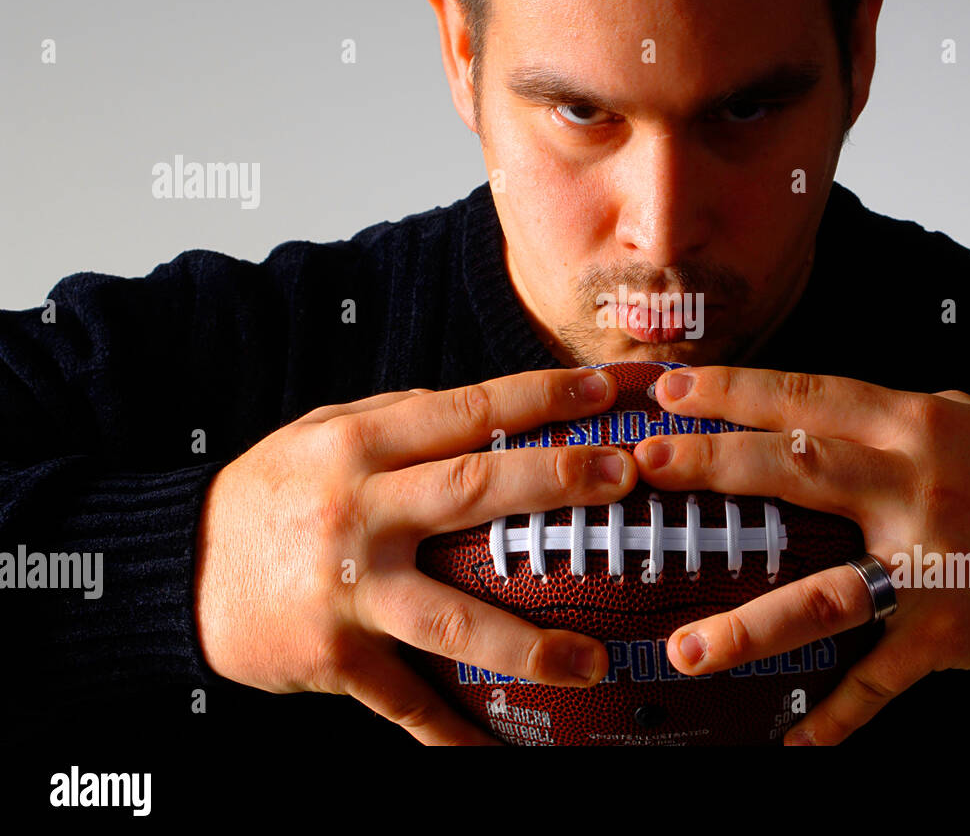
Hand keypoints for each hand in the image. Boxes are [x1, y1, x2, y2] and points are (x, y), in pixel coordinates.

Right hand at [194, 368, 634, 743]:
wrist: (174, 569)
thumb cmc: (267, 493)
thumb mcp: (322, 433)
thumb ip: (400, 418)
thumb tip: (483, 407)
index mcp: (358, 444)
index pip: (464, 409)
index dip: (538, 397)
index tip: (601, 390)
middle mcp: (357, 511)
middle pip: (473, 493)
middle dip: (558, 485)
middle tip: (626, 482)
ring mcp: (347, 589)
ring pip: (453, 617)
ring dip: (530, 642)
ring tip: (594, 659)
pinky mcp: (334, 656)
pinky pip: (406, 700)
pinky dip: (452, 729)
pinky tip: (500, 748)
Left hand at [632, 366, 969, 744]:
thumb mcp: (958, 415)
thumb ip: (879, 413)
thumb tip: (799, 408)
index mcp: (911, 424)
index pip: (805, 397)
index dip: (732, 391)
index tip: (668, 391)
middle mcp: (913, 488)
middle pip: (797, 472)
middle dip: (713, 469)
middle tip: (641, 472)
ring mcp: (929, 567)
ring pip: (827, 596)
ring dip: (751, 628)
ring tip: (686, 651)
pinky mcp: (948, 633)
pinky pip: (881, 680)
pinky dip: (836, 716)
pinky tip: (788, 742)